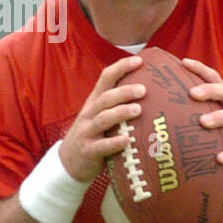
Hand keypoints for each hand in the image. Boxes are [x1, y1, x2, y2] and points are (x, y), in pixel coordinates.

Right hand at [58, 56, 144, 182]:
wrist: (69, 161)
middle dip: (124, 91)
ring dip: (121, 113)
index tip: (140, 60)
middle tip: (144, 89)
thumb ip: (120, 104)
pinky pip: (101, 146)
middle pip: (106, 98)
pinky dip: (114, 143)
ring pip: (103, 119)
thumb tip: (152, 90)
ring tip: (138, 110)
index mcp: (95, 101)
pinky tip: (127, 140)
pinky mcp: (88, 150)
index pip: (106, 78)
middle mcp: (90, 113)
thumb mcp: (103, 115)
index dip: (121, 67)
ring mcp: (87, 131)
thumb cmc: (96, 135)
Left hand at [180, 58, 222, 171]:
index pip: (214, 78)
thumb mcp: (222, 116)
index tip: (183, 62)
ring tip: (203, 122)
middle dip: (209, 90)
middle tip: (192, 93)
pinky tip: (220, 158)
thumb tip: (167, 109)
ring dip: (219, 117)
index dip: (200, 69)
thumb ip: (203, 111)